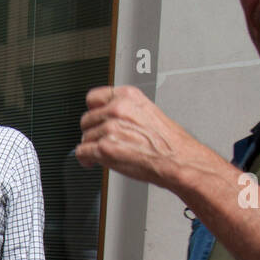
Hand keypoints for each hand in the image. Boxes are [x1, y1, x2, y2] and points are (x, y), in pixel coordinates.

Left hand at [76, 86, 216, 190]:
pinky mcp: (104, 148)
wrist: (178, 160)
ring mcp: (110, 128)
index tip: (94, 119)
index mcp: (128, 96)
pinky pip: (82, 153)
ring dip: (91, 147)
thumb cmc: (168, 143)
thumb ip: (126, 111)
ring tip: (104, 153)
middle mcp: (117, 109)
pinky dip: (85, 160)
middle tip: (102, 140)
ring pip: (85, 137)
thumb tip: (108, 117)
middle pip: (87, 119)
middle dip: (92, 132)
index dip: (93, 111)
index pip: (93, 97)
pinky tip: (93, 162)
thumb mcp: (148, 113)